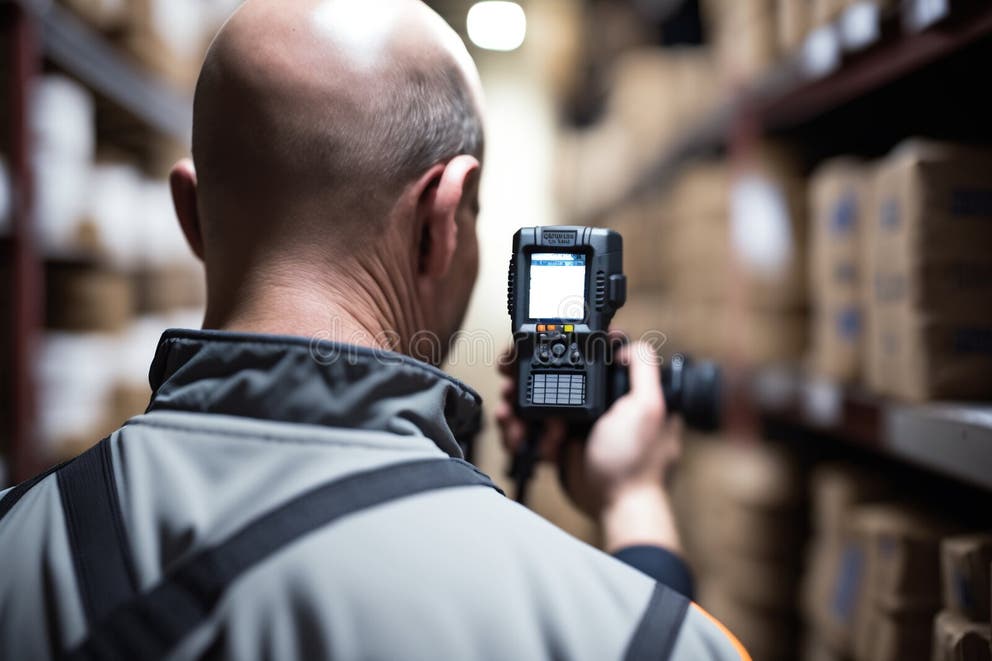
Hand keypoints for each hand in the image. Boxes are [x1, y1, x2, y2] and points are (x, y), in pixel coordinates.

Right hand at [495, 341, 683, 553]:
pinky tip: (519, 438)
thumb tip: (626, 343)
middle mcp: (593, 402)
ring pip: (533, 403)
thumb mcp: (647, 408)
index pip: (580, 357)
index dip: (555, 349)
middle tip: (509, 384)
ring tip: (510, 416)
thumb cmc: (636, 462)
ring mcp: (574, 424)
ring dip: (516, 409)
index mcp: (614, 389)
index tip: (532, 348)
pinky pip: (530, 430)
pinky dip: (519, 433)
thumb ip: (643, 370)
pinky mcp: (558, 444)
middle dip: (523, 379)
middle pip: (549, 376)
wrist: (615, 505)